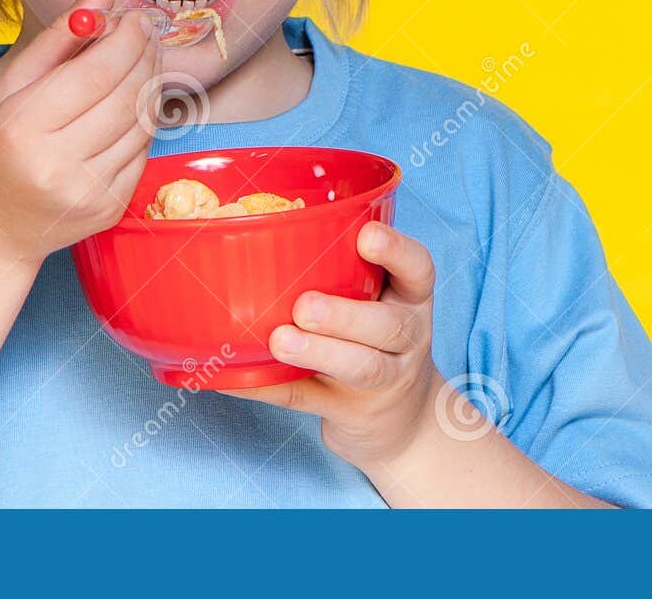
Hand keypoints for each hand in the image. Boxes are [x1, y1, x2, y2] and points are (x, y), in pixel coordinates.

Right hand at [0, 0, 160, 266]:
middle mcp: (57, 165)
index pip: (97, 73)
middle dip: (144, 56)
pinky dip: (143, 122)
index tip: (134, 17)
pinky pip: (143, 153)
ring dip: (150, 85)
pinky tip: (129, 105)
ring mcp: (88, 193)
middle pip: (127, 96)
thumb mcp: (7, 89)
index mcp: (23, 128)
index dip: (125, 39)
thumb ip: (58, 39)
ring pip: (143, 123)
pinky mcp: (110, 210)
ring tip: (140, 63)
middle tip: (144, 33)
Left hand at [221, 222, 440, 471]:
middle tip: (304, 306)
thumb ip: (343, 270)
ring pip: (360, 367)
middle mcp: (405, 339)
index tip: (366, 236)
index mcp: (409, 299)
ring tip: (280, 341)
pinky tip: (233, 377)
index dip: (396, 250)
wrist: (401, 420)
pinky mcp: (347, 412)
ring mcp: (383, 381)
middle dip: (344, 315)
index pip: (418, 269)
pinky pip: (306, 399)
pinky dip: (267, 387)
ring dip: (318, 352)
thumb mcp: (380, 301)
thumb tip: (256, 230)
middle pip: (387, 326)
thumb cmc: (375, 338)